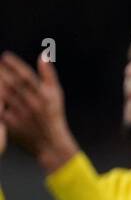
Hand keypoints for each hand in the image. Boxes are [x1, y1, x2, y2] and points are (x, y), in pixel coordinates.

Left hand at [0, 53, 77, 171]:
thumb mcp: (56, 95)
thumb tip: (43, 55)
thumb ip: (48, 74)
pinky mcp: (13, 124)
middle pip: (13, 84)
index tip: (5, 57)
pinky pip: (0, 109)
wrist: (51, 144)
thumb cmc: (53, 116)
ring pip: (4, 95)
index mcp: (45, 96)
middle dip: (1, 72)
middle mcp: (34, 104)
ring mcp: (23, 115)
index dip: (15, 65)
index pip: (27, 77)